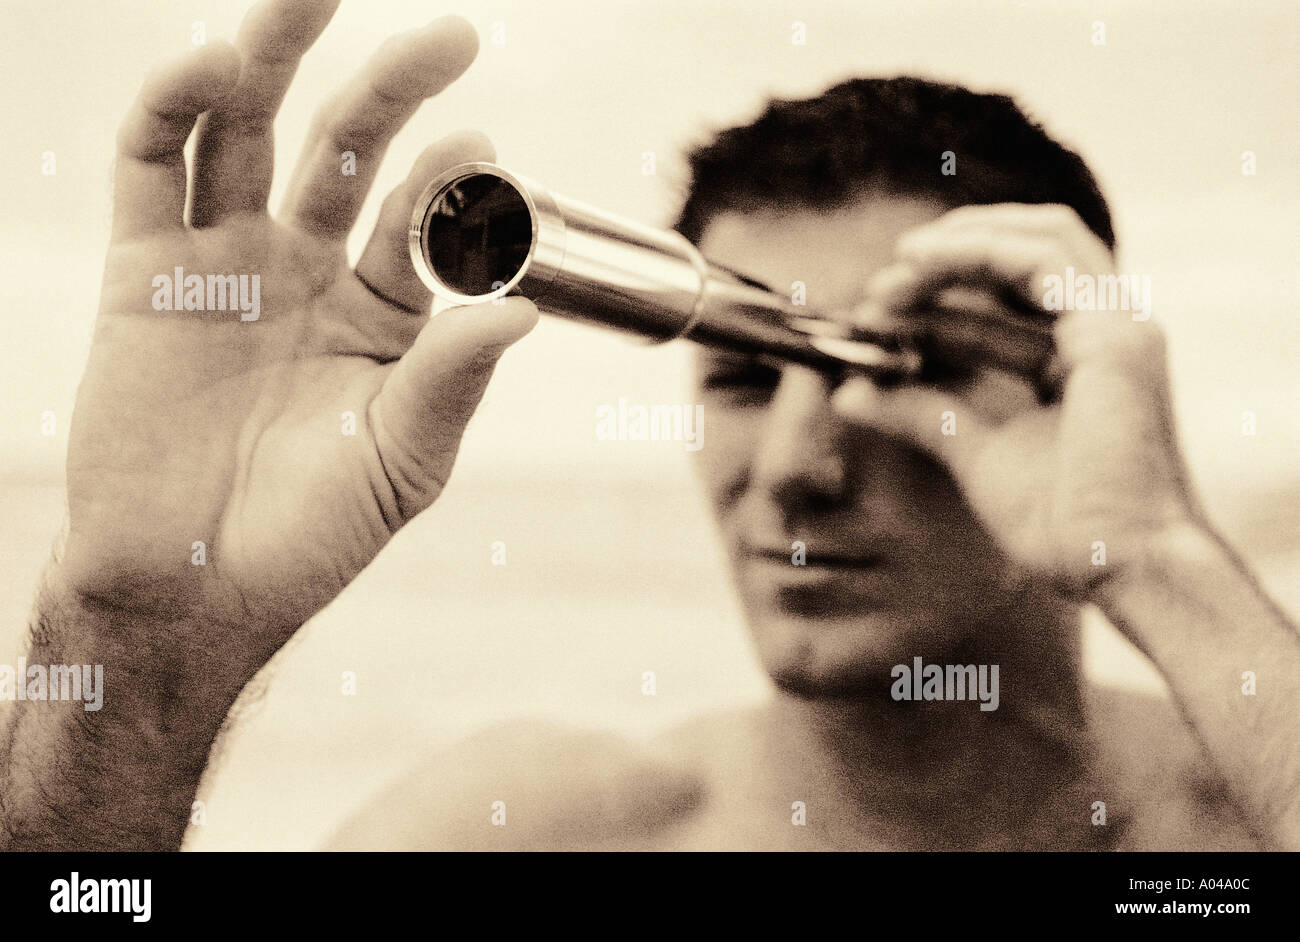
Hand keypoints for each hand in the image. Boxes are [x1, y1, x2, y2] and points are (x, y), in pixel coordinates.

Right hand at [59, 0, 535, 673]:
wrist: (190, 588)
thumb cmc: (307, 538)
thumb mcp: (400, 461)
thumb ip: (453, 380)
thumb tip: (525, 306)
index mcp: (379, 317)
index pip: (423, 224)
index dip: (456, 183)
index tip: (487, 151)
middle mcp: (306, 272)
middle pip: (348, 154)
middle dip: (393, 90)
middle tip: (452, 34)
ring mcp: (226, 262)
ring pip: (249, 133)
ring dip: (277, 58)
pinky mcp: (145, 269)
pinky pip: (155, 166)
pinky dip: (175, 106)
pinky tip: (214, 63)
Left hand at [832, 203, 1202, 598]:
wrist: (1117, 568)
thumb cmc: (1062, 525)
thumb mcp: (971, 450)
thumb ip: (917, 411)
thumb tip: (848, 393)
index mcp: (1084, 357)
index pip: (1011, 295)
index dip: (940, 297)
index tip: (876, 314)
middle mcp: (1106, 330)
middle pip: (1027, 252)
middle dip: (949, 256)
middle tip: (882, 285)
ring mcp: (1118, 326)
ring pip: (1038, 238)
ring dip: (958, 245)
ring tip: (894, 269)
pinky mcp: (1114, 333)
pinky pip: (1039, 260)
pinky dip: (975, 251)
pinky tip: (918, 264)